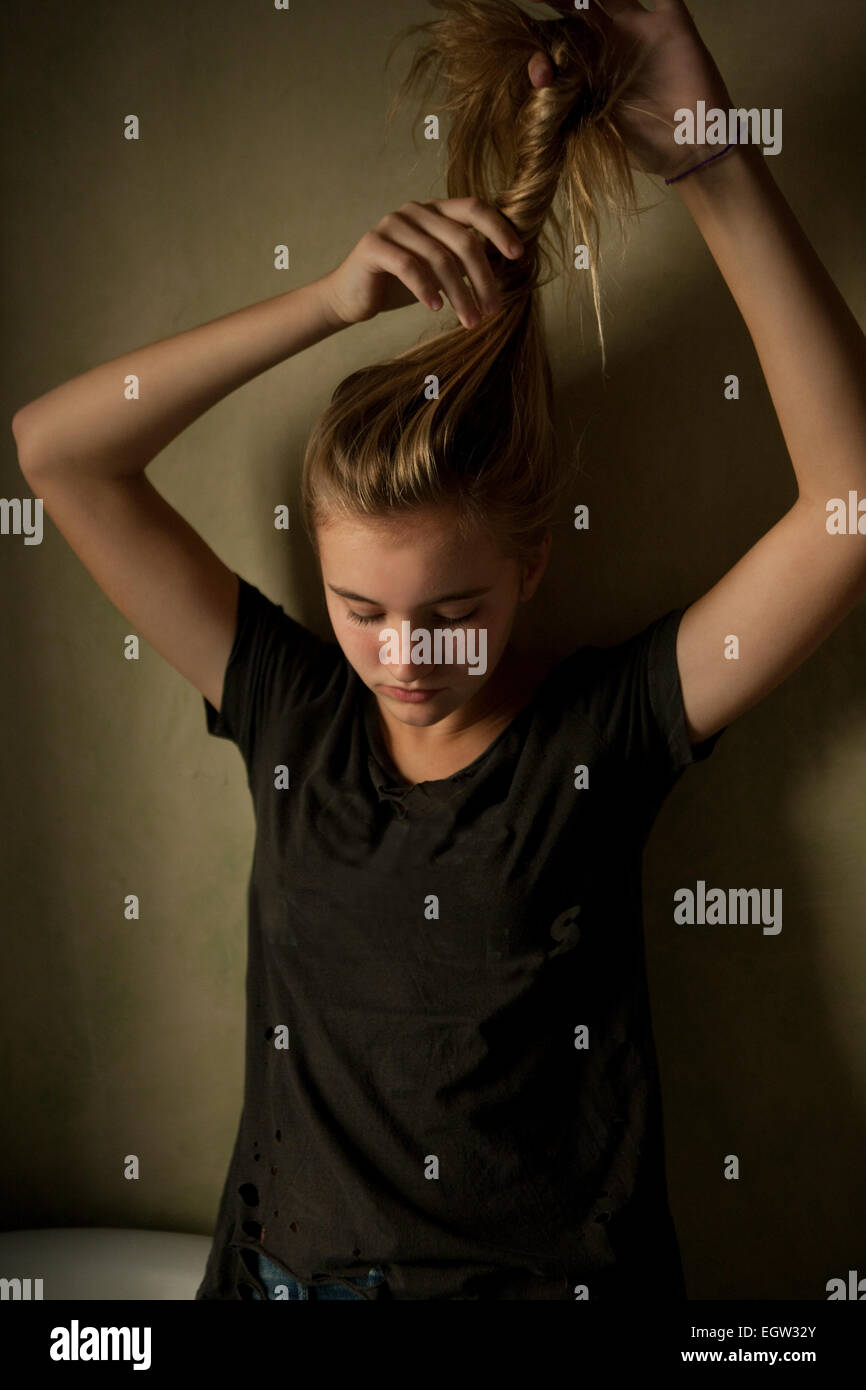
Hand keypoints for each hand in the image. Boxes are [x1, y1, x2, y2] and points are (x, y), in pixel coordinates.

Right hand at [320, 197, 523, 328]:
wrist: (352, 297)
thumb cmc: (401, 284)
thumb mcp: (440, 270)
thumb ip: (466, 261)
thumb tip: (508, 267)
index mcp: (435, 210)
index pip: (475, 208)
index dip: (499, 229)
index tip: (518, 256)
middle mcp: (415, 211)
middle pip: (462, 240)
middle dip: (482, 278)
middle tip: (492, 311)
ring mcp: (393, 224)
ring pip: (439, 258)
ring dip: (460, 294)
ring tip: (470, 322)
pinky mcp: (373, 244)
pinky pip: (408, 266)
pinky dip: (426, 289)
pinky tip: (435, 309)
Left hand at [527, 0, 734, 181]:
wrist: (694, 149)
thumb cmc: (648, 147)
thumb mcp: (600, 130)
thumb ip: (574, 106)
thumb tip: (539, 93)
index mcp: (592, 71)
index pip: (560, 47)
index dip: (543, 53)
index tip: (539, 75)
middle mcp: (613, 45)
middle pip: (581, 11)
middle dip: (560, 5)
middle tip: (543, 0)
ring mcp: (641, 30)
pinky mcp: (671, 23)